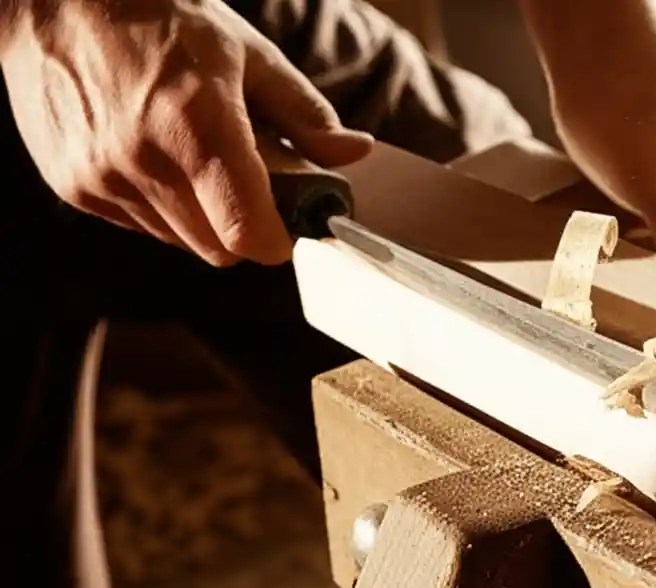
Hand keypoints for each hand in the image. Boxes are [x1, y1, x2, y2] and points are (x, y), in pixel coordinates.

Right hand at [0, 0, 372, 265]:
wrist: (53, 2)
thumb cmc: (158, 17)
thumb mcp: (247, 53)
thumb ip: (304, 112)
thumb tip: (353, 152)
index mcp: (194, 124)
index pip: (246, 232)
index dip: (278, 241)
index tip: (291, 228)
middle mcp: (143, 160)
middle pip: (219, 247)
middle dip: (244, 225)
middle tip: (250, 184)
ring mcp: (102, 178)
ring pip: (180, 241)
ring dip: (202, 217)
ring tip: (196, 158)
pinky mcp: (74, 187)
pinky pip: (141, 226)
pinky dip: (161, 207)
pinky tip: (156, 156)